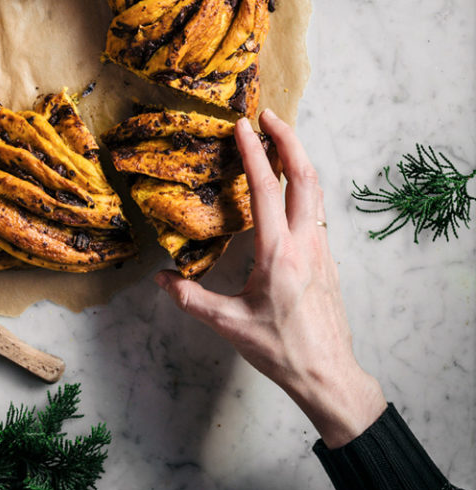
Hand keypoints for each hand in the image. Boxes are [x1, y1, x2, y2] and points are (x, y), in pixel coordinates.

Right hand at [154, 110, 386, 448]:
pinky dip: (304, 184)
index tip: (242, 126)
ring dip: (299, 158)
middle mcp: (305, 243)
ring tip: (281, 138)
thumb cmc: (280, 350)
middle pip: (304, 175)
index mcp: (278, 253)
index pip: (266, 189)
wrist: (328, 373)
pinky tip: (290, 186)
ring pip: (316, 189)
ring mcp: (321, 249)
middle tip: (268, 116)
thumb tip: (161, 279)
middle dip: (288, 139)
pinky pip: (317, 209)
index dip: (254, 153)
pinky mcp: (327, 259)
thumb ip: (192, 299)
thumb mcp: (229, 324)